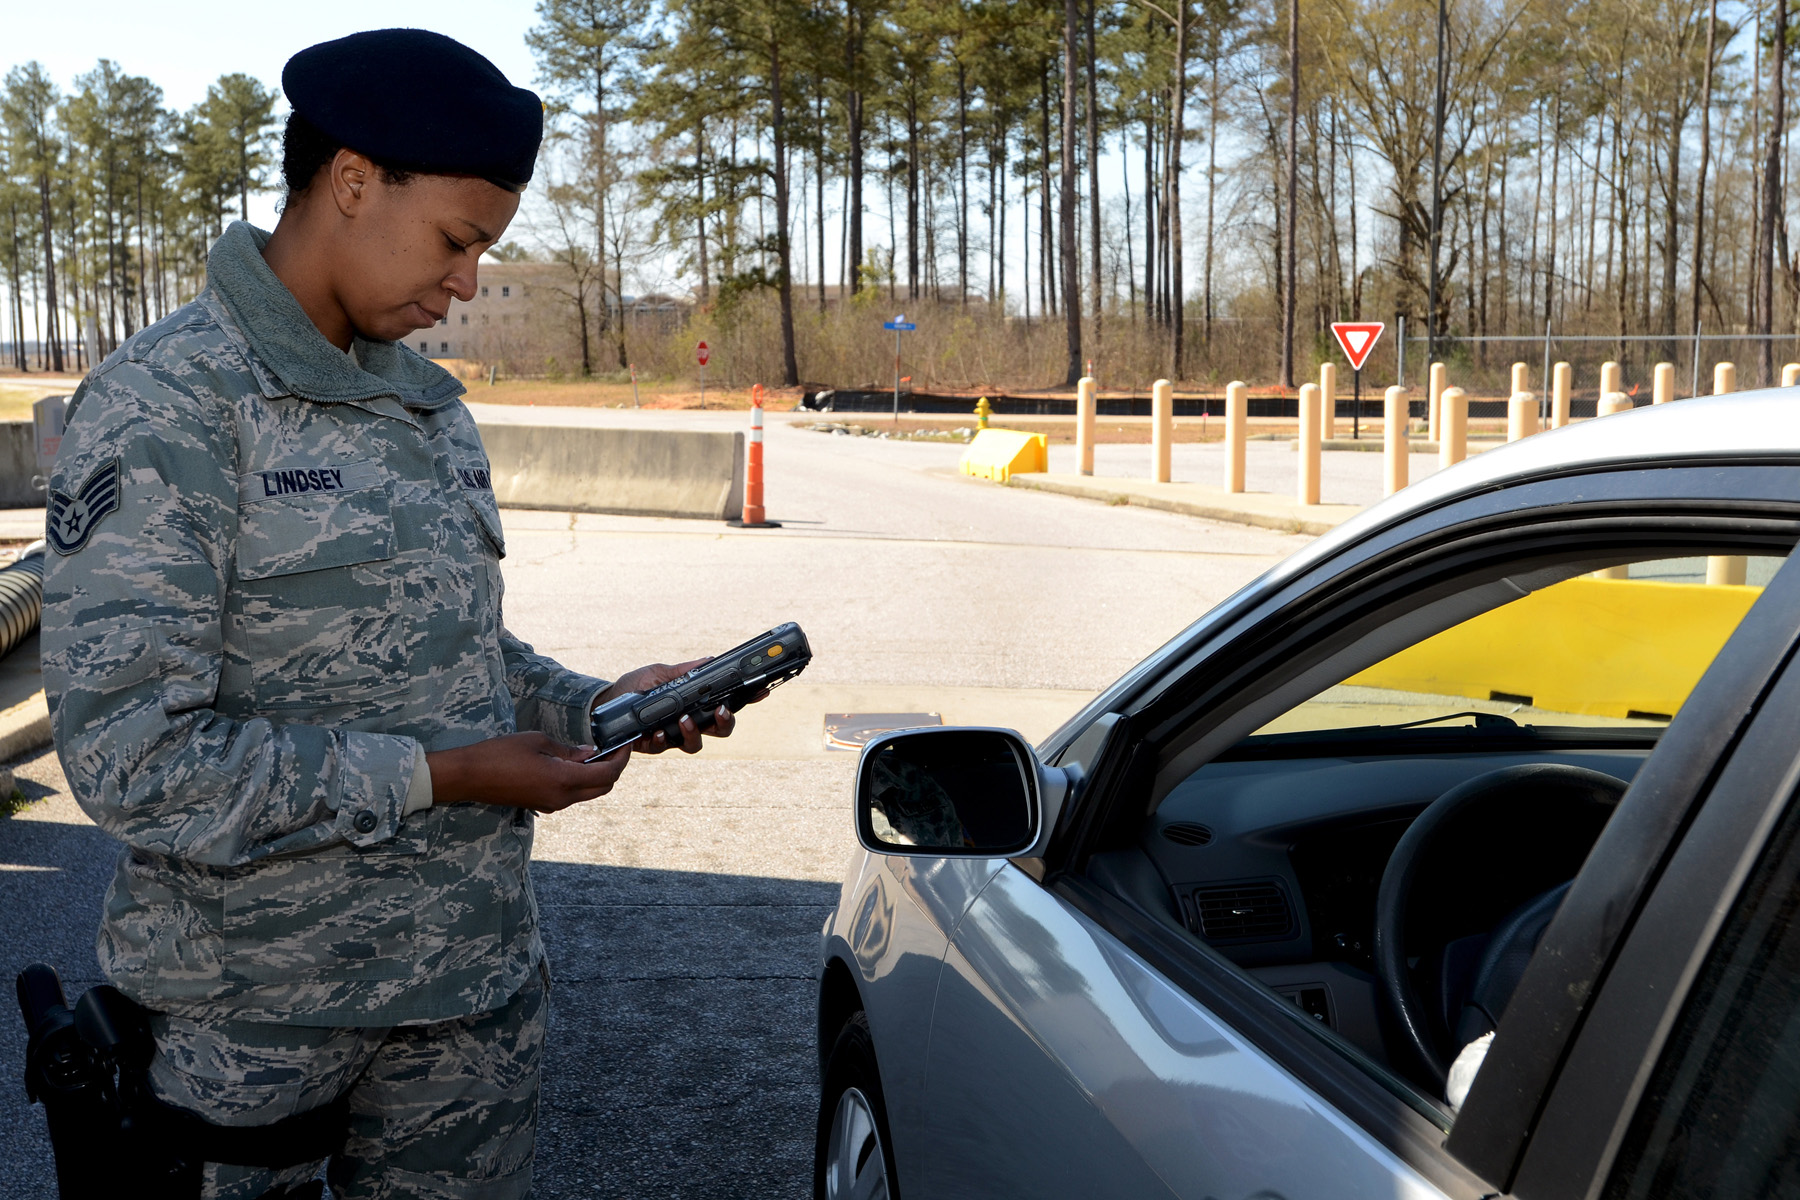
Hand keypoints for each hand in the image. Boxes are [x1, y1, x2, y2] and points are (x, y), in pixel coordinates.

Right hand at [427, 733, 628, 812]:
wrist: (469, 776)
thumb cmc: (500, 753)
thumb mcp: (538, 742)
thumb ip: (569, 750)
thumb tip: (590, 754)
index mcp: (564, 781)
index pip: (608, 774)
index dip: (621, 759)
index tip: (625, 744)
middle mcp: (562, 798)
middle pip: (603, 787)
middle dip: (613, 768)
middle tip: (613, 748)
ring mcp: (552, 805)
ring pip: (588, 793)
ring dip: (596, 775)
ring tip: (593, 752)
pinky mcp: (543, 805)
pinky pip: (571, 795)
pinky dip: (580, 780)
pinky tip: (573, 763)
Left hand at [594, 659, 765, 754]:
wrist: (604, 704)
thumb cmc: (634, 687)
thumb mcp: (659, 673)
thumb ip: (684, 671)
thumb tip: (709, 661)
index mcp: (696, 703)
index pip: (727, 702)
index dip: (747, 699)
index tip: (761, 692)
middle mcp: (690, 722)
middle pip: (720, 730)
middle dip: (725, 722)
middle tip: (719, 712)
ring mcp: (674, 736)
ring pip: (696, 744)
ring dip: (694, 733)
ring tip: (683, 721)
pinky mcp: (654, 745)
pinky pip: (665, 747)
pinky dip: (664, 739)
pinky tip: (658, 732)